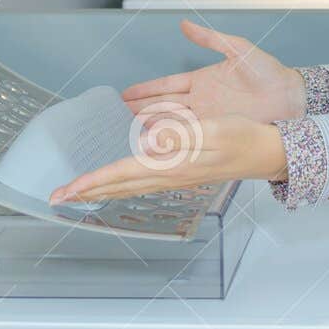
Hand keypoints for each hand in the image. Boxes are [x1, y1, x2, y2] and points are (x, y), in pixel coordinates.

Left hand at [49, 112, 287, 202]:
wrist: (269, 152)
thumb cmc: (245, 137)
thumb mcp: (214, 130)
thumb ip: (180, 135)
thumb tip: (147, 140)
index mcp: (172, 165)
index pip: (121, 174)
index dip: (91, 181)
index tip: (65, 190)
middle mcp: (170, 175)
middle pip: (119, 185)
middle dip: (87, 191)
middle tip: (58, 198)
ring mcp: (177, 176)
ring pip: (129, 186)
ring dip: (102, 190)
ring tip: (80, 193)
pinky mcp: (184, 172)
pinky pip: (143, 182)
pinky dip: (123, 184)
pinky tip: (120, 182)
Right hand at [121, 19, 304, 124]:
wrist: (291, 98)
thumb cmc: (269, 73)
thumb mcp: (238, 50)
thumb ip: (210, 39)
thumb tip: (185, 24)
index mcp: (202, 80)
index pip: (166, 86)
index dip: (145, 90)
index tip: (124, 95)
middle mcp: (201, 101)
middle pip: (163, 106)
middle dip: (139, 111)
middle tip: (116, 117)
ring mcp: (208, 118)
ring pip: (172, 123)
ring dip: (151, 127)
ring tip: (127, 133)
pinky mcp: (217, 132)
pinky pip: (190, 137)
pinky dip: (172, 142)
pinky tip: (155, 147)